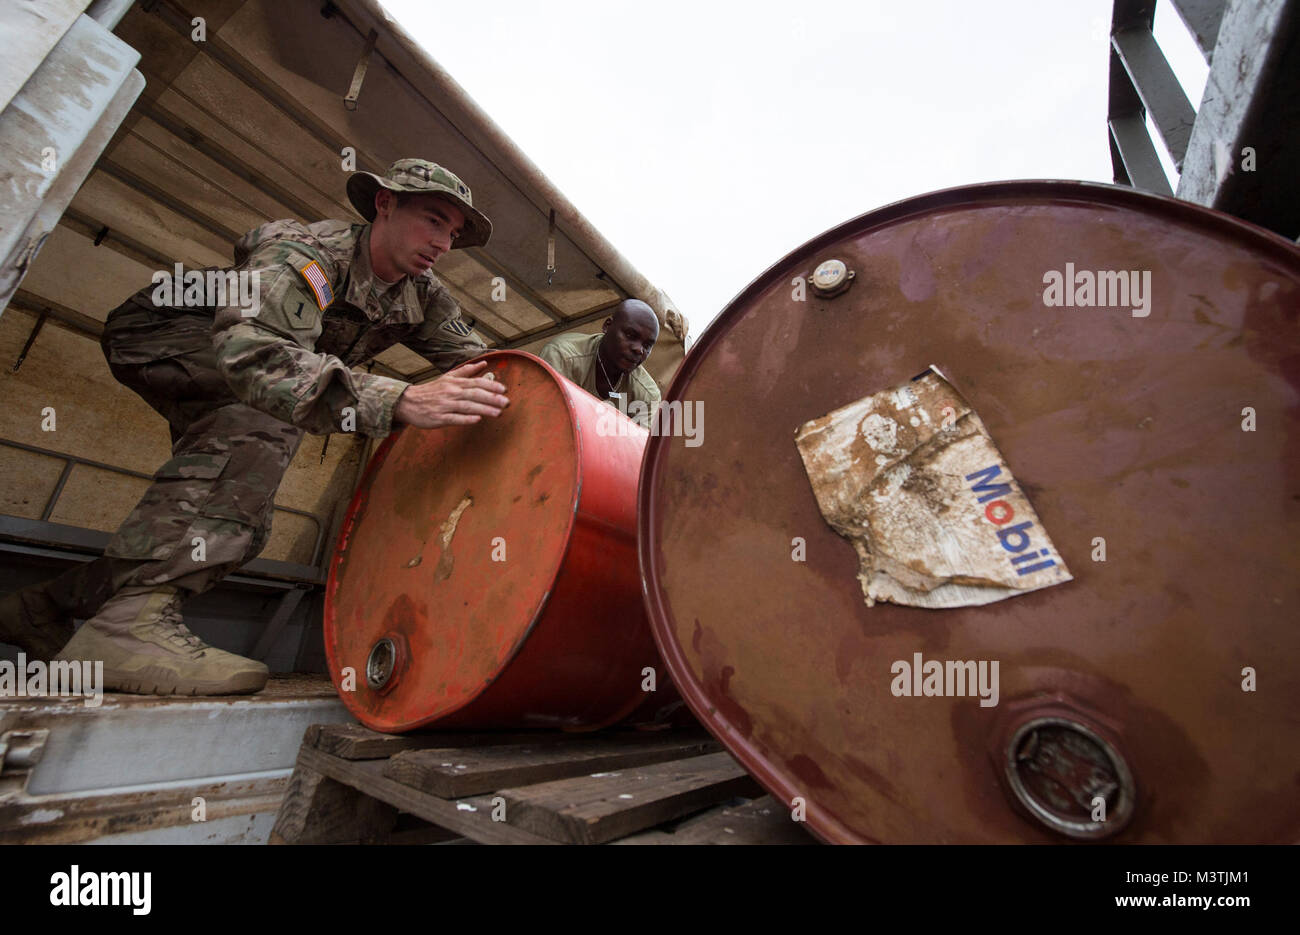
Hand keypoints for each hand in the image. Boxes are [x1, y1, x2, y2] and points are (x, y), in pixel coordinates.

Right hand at [393, 360, 508, 427]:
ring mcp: (445, 405)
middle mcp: (451, 392)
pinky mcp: (439, 418)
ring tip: (498, 413)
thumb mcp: (448, 377)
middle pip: (474, 394)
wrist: (408, 402)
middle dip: (491, 398)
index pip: (476, 383)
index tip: (504, 390)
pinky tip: (477, 419)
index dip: (490, 386)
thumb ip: (467, 371)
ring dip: (483, 409)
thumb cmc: (432, 390)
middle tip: (506, 402)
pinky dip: (465, 418)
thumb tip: (484, 364)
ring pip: (467, 406)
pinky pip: (454, 418)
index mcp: (455, 383)